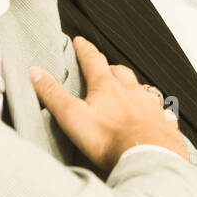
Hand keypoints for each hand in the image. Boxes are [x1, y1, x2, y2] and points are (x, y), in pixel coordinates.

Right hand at [29, 36, 187, 170]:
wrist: (148, 155)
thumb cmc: (109, 139)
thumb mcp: (72, 115)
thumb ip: (53, 94)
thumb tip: (35, 72)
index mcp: (107, 86)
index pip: (93, 60)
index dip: (85, 50)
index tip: (80, 41)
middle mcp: (131, 90)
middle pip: (120, 72)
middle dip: (110, 68)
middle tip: (103, 68)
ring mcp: (149, 105)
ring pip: (141, 88)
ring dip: (131, 87)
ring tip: (126, 90)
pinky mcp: (162, 121)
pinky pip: (158, 109)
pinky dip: (152, 108)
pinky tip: (152, 113)